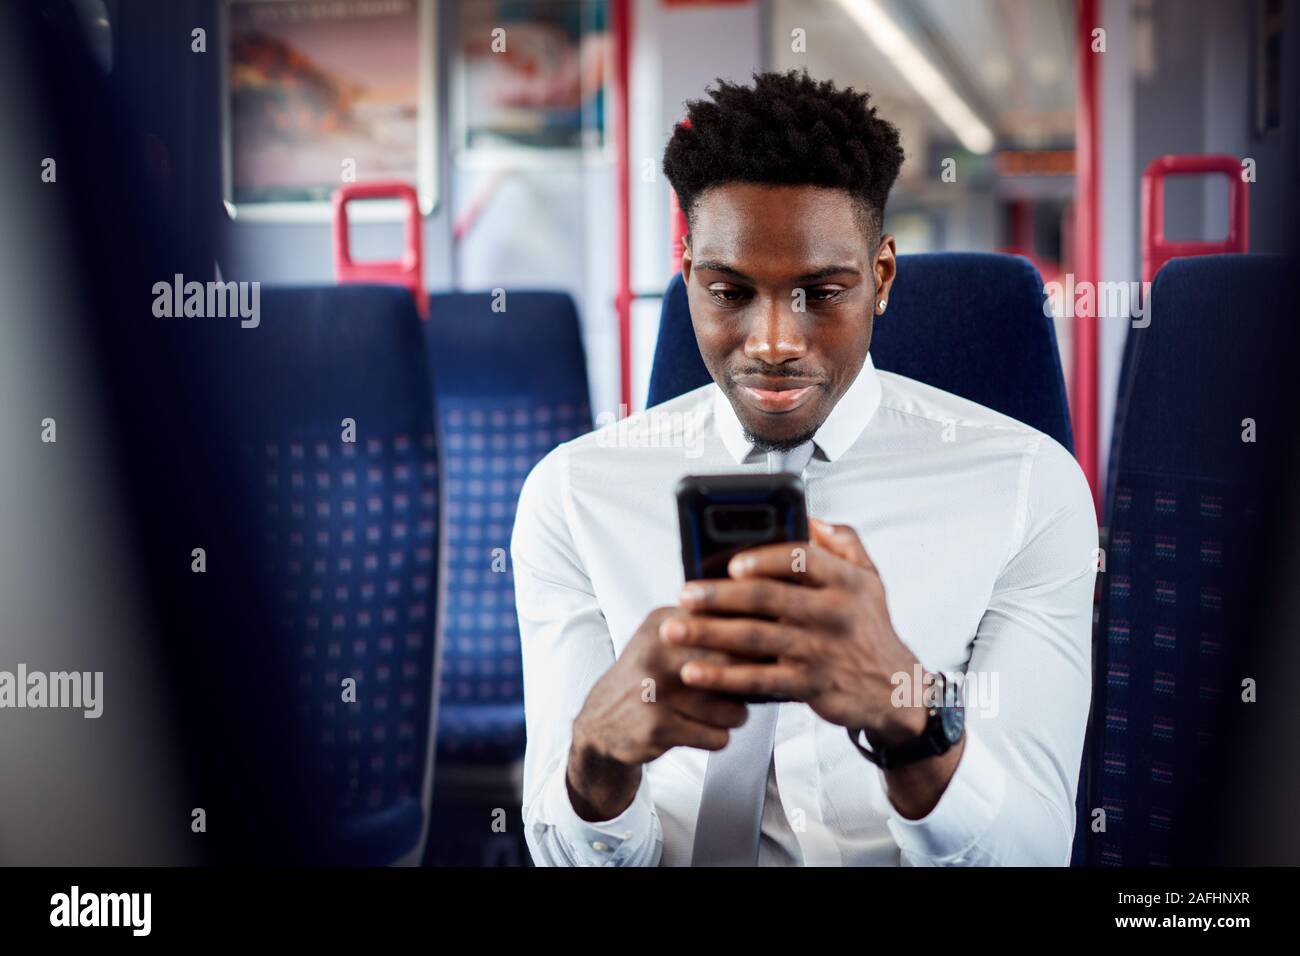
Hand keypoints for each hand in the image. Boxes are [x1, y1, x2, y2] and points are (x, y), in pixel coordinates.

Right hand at [567, 607, 749, 820]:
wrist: (600, 722)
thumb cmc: (650, 678)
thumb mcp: (667, 638)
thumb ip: (709, 625)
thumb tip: (773, 623)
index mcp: (665, 622)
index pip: (728, 624)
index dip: (754, 643)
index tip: (765, 654)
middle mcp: (658, 651)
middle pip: (736, 666)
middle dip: (750, 682)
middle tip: (748, 689)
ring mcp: (656, 690)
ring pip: (733, 709)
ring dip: (734, 716)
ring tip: (719, 713)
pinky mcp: (657, 727)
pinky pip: (717, 737)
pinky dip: (717, 738)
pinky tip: (700, 731)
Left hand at [665, 519, 926, 747]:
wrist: (894, 689)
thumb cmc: (870, 627)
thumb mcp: (870, 578)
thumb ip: (842, 541)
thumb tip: (809, 516)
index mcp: (846, 581)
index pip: (802, 559)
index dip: (765, 559)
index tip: (731, 562)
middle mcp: (833, 613)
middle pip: (767, 599)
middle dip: (718, 595)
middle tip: (684, 594)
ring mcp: (820, 652)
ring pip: (754, 639)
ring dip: (709, 633)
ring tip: (673, 630)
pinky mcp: (808, 686)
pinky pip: (757, 680)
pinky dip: (722, 676)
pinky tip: (694, 671)